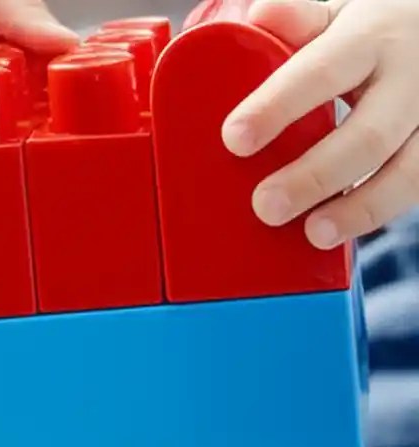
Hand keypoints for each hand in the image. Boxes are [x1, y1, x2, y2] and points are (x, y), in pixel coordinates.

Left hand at [224, 0, 418, 248]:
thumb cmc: (374, 30)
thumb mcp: (342, 13)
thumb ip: (302, 20)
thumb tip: (261, 16)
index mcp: (373, 35)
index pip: (320, 71)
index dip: (277, 106)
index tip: (235, 139)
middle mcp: (411, 77)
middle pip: (369, 135)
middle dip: (316, 176)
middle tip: (265, 205)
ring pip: (409, 170)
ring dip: (361, 207)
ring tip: (315, 233)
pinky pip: (417, 183)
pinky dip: (379, 209)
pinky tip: (344, 228)